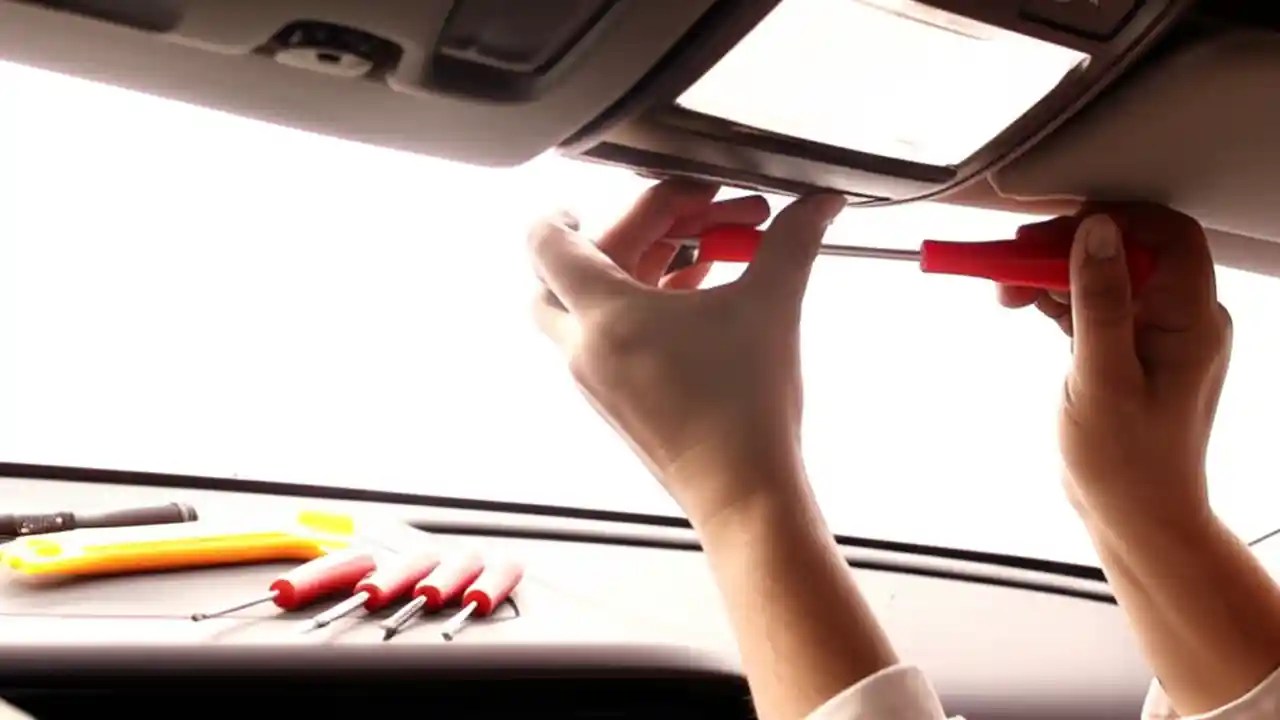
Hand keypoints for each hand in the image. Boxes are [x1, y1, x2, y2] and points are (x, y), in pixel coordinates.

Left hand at [528, 180, 845, 525]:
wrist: (742, 493)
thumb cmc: (742, 408)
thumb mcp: (770, 305)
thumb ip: (791, 242)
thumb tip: (819, 203)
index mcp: (604, 314)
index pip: (546, 241)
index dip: (574, 205)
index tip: (613, 198)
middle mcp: (585, 346)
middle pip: (569, 268)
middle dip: (630, 233)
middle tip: (689, 219)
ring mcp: (597, 379)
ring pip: (591, 305)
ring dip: (642, 269)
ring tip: (712, 254)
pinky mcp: (618, 401)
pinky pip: (612, 338)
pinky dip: (645, 307)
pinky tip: (704, 299)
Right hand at [998, 204, 1231, 531]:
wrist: (1134, 518)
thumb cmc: (1128, 465)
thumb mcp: (1104, 378)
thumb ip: (1101, 301)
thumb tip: (1096, 231)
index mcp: (1192, 320)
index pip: (1166, 235)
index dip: (1111, 219)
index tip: (1053, 230)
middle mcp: (1180, 318)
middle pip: (1126, 250)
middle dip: (1064, 249)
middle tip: (1012, 263)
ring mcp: (1153, 333)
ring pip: (1102, 275)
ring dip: (1051, 274)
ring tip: (1007, 293)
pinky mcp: (1126, 348)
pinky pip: (1091, 304)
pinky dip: (1056, 300)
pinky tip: (1024, 306)